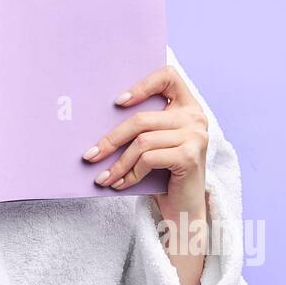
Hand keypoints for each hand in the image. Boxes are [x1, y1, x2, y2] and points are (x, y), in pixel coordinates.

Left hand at [81, 64, 208, 222]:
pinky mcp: (190, 156)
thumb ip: (142, 126)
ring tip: (104, 177)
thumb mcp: (156, 143)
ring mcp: (195, 136)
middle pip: (142, 119)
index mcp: (187, 105)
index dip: (142, 84)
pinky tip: (121, 184)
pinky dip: (130, 173)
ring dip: (118, 163)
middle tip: (90, 155)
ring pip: (142, 142)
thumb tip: (96, 118)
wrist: (185, 208)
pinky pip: (148, 159)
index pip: (168, 76)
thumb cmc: (165, 173)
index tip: (117, 102)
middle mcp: (195, 117)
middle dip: (111, 139)